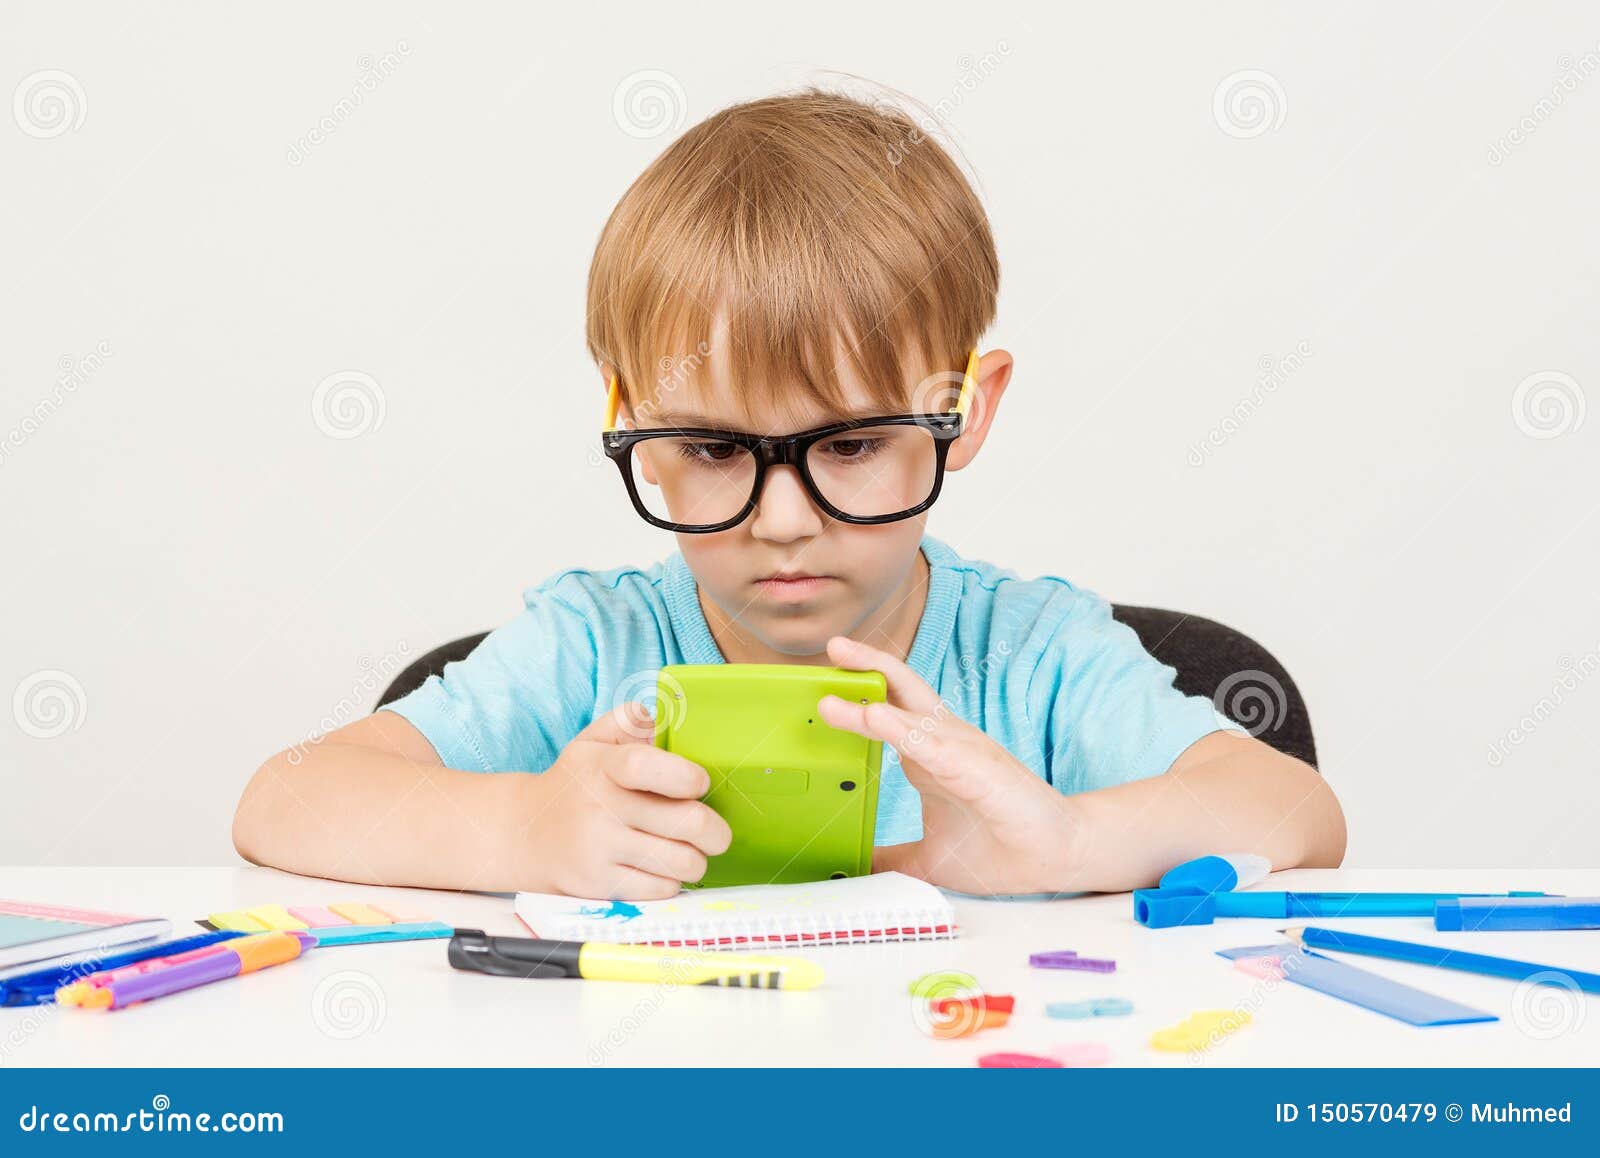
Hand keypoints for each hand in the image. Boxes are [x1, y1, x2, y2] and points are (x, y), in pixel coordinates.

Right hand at [512, 703, 732, 899]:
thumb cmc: (575, 785)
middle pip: (687, 823)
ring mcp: (598, 850)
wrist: (525, 834)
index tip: (700, 783)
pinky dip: (672, 881)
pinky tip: (662, 870)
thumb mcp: (592, 742)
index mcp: (601, 767)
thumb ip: (627, 723)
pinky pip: (661, 889)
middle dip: (716, 832)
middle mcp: (599, 808)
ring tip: (690, 853)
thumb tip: (658, 719)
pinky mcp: (599, 886)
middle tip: (715, 834)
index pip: (645, 766)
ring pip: (682, 862)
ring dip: (697, 861)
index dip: (686, 776)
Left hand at [816, 636, 1088, 894]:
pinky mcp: (978, 769)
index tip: (820, 686)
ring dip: (872, 696)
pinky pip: (934, 745)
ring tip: (834, 683)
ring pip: (912, 712)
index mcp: (929, 756)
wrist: (1053, 859)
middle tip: (833, 647)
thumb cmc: (999, 850)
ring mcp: (962, 751)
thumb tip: (858, 865)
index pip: (889, 712)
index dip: (856, 696)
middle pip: (901, 691)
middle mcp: (944, 743)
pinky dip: (903, 730)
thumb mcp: (927, 858)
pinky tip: (875, 718)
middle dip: (867, 665)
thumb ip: (891, 858)